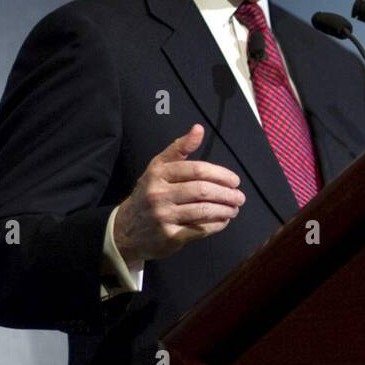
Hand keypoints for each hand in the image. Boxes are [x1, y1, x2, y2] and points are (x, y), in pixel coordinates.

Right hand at [113, 124, 245, 262]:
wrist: (125, 230)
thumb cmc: (149, 194)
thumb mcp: (158, 168)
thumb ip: (179, 149)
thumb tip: (199, 128)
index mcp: (157, 173)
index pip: (196, 169)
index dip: (220, 174)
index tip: (235, 180)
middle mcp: (158, 193)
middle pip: (202, 190)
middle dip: (227, 193)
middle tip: (239, 196)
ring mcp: (162, 216)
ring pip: (203, 210)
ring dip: (225, 209)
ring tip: (235, 208)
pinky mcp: (169, 236)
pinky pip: (200, 229)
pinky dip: (217, 225)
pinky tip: (223, 221)